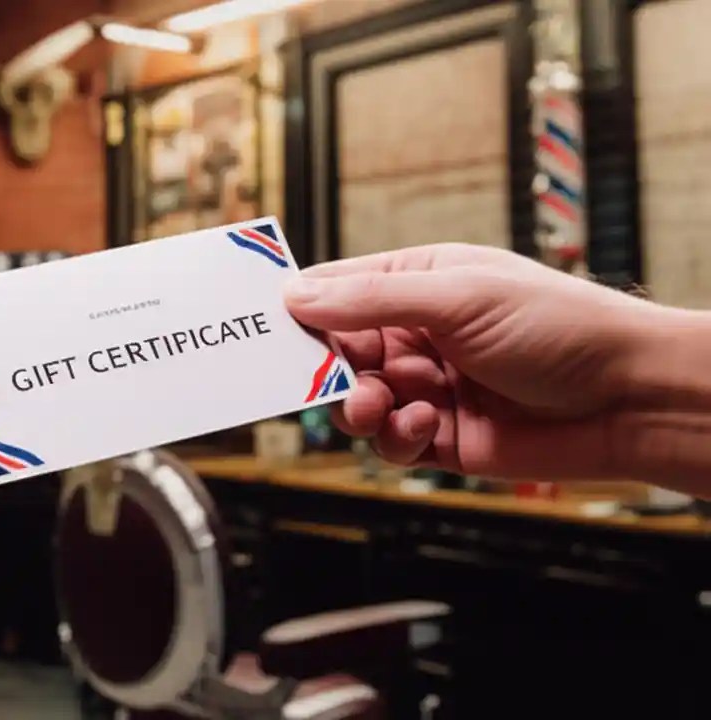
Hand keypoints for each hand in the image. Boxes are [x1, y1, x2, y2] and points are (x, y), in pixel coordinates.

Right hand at [284, 244, 670, 479]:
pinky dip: (394, 439)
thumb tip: (296, 295)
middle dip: (326, 368)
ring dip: (357, 407)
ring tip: (378, 407)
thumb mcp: (458, 297)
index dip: (300, 310)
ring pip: (355, 402)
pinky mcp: (440, 438)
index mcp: (419, 284)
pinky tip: (421, 428)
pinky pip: (389, 443)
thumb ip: (372, 300)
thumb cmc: (560, 327)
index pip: (338, 292)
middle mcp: (418, 335)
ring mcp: (427, 387)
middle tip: (322, 378)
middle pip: (336, 352)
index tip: (264, 329)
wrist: (628, 399)